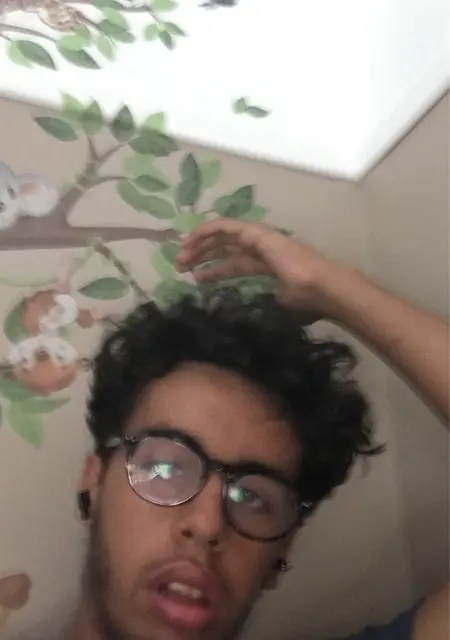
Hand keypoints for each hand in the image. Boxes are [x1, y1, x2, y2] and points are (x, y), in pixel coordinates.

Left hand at [176, 219, 346, 322]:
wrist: (322, 290)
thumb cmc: (307, 304)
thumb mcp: (278, 308)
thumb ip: (264, 305)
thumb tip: (250, 317)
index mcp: (269, 266)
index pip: (235, 265)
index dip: (214, 270)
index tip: (195, 278)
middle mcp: (263, 250)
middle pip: (225, 249)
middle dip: (202, 256)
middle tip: (180, 266)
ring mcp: (261, 239)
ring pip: (223, 236)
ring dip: (200, 244)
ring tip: (180, 256)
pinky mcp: (257, 233)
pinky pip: (226, 227)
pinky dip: (207, 231)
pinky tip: (191, 240)